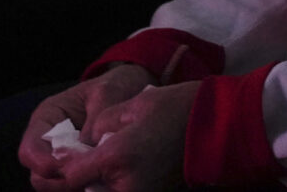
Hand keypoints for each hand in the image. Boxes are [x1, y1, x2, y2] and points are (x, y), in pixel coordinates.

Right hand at [20, 65, 147, 187]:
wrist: (132, 91)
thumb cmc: (117, 87)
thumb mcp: (109, 92)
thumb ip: (96, 118)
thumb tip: (87, 148)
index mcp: (47, 118)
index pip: (30, 150)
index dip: (43, 163)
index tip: (68, 167)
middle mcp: (48, 142)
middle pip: (39, 176)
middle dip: (60, 180)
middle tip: (89, 176)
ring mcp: (63, 159)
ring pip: (56, 185)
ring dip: (74, 186)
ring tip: (99, 178)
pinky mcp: (80, 170)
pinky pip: (76, 186)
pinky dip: (87, 186)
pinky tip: (105, 180)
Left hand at [48, 81, 194, 191]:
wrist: (225, 124)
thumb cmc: (181, 107)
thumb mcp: (135, 104)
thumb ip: (101, 124)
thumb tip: (86, 142)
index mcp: (117, 157)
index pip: (70, 175)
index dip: (62, 165)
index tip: (62, 156)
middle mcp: (126, 184)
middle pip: (85, 189)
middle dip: (82, 174)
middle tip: (83, 157)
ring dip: (100, 182)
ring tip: (110, 160)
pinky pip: (124, 191)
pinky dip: (118, 183)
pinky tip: (128, 166)